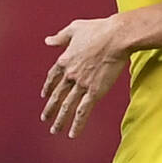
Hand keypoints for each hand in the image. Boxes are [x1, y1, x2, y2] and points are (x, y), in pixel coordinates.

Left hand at [40, 15, 129, 138]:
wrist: (116, 37)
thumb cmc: (99, 29)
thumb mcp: (75, 28)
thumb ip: (60, 37)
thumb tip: (48, 40)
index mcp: (65, 60)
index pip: (53, 77)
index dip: (48, 87)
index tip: (45, 95)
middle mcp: (70, 74)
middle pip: (57, 95)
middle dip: (50, 108)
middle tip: (45, 118)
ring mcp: (81, 85)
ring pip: (67, 106)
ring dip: (60, 120)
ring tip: (54, 130)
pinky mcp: (94, 92)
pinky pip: (83, 111)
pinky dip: (77, 124)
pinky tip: (72, 134)